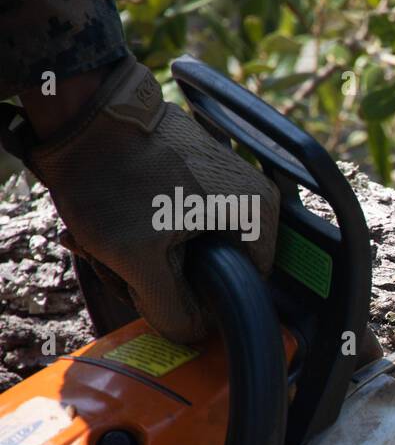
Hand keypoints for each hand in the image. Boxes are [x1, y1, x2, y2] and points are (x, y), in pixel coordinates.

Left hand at [24, 57, 278, 343]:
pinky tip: (119, 215)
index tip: (161, 286)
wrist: (84, 111)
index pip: (246, 285)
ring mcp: (226, 173)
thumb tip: (192, 332)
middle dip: (170, 271)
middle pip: (217, 262)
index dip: (202, 299)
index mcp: (259, 214)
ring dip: (153, 247)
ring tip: (117, 237)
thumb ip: (172, 310)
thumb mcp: (137, 259)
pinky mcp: (197, 162)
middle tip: (129, 263)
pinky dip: (149, 221)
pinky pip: (181, 211)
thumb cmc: (115, 176)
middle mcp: (254, 191)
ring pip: (194, 238)